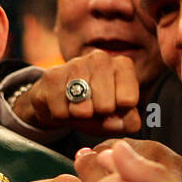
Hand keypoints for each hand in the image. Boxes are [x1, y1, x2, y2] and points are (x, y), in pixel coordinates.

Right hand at [11, 51, 141, 135]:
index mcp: (123, 66)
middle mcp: (100, 58)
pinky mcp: (52, 75)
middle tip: (93, 109)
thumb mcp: (117, 116)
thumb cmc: (94, 107)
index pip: (128, 100)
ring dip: (79, 117)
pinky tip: (63, 105)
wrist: (59, 101)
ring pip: (83, 109)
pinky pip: (61, 111)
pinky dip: (62, 116)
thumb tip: (119, 122)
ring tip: (78, 108)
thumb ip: (128, 122)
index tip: (113, 108)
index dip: (118, 113)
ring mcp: (75, 64)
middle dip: (98, 115)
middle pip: (105, 106)